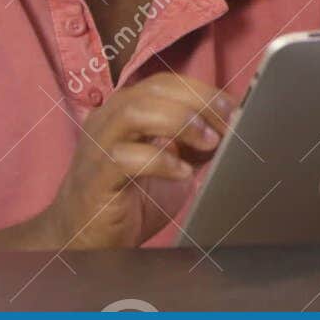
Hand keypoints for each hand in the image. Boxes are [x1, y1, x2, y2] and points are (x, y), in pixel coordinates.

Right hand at [35, 73, 235, 249]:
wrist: (84, 237)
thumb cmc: (130, 196)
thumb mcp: (173, 162)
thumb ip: (196, 142)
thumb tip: (233, 127)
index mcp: (127, 110)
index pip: (167, 82)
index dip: (204, 91)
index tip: (235, 109)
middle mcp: (109, 120)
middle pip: (155, 89)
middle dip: (199, 101)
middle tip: (228, 123)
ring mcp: (98, 147)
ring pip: (134, 113)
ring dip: (180, 122)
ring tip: (209, 142)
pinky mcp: (95, 179)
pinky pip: (124, 158)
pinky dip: (160, 161)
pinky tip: (184, 173)